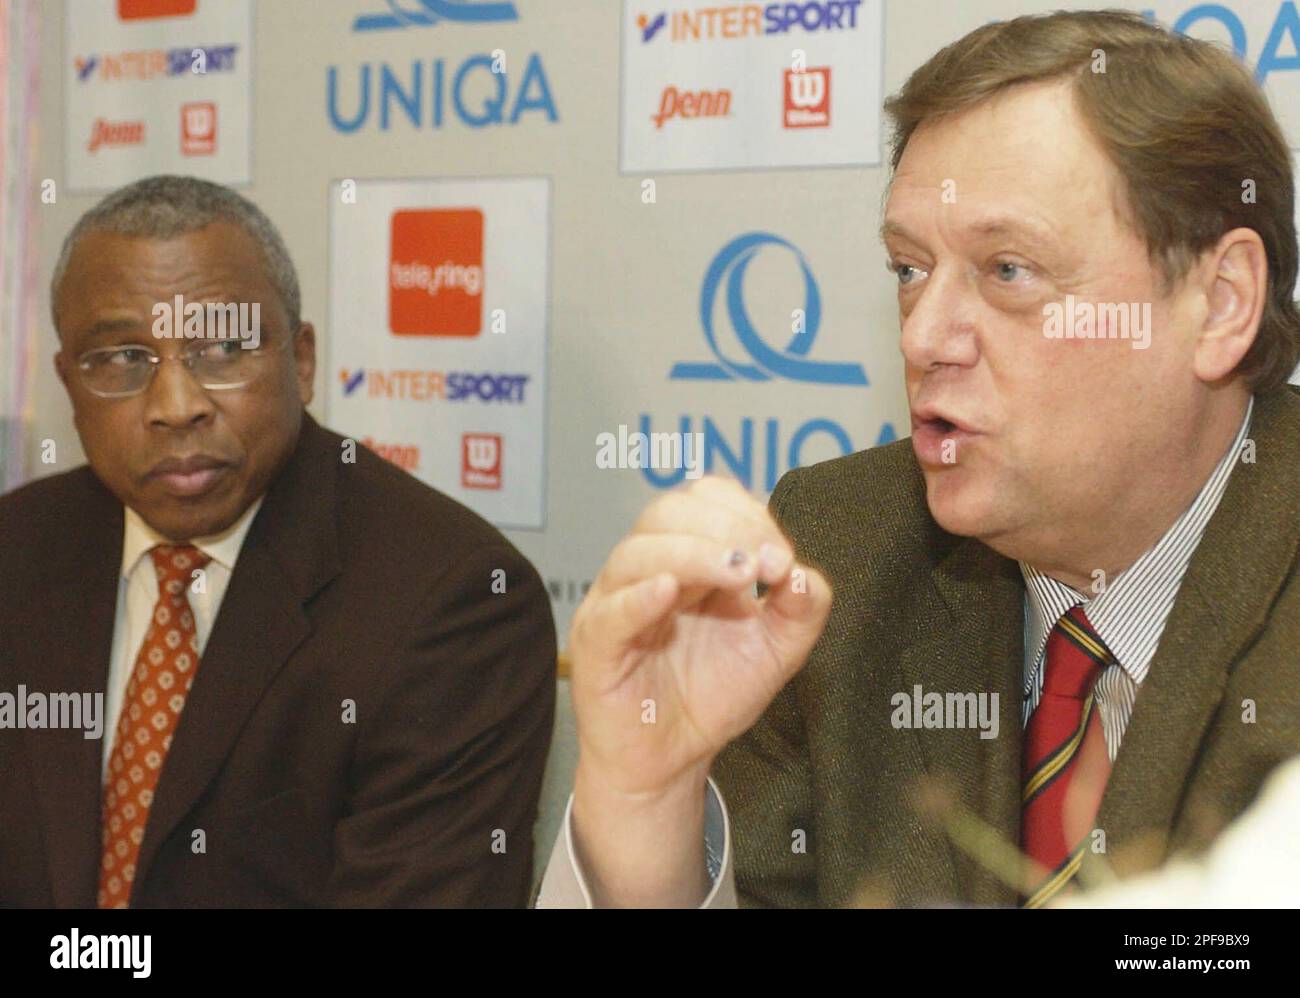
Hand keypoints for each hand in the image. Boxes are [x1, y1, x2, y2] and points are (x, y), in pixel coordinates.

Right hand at [566, 476, 830, 904]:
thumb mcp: (776, 651)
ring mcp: (617, 602)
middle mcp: (648, 569)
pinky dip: (638, 597)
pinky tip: (669, 593)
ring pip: (638, 552)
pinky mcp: (595, 644)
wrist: (670, 761)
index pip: (704, 500)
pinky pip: (610, 612)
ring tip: (737, 573)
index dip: (744, 513)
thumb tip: (802, 573)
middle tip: (762, 561)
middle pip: (668, 513)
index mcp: (689, 558)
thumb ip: (801, 610)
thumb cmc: (712, 697)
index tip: (780, 553)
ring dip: (693, 554)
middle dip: (723, 528)